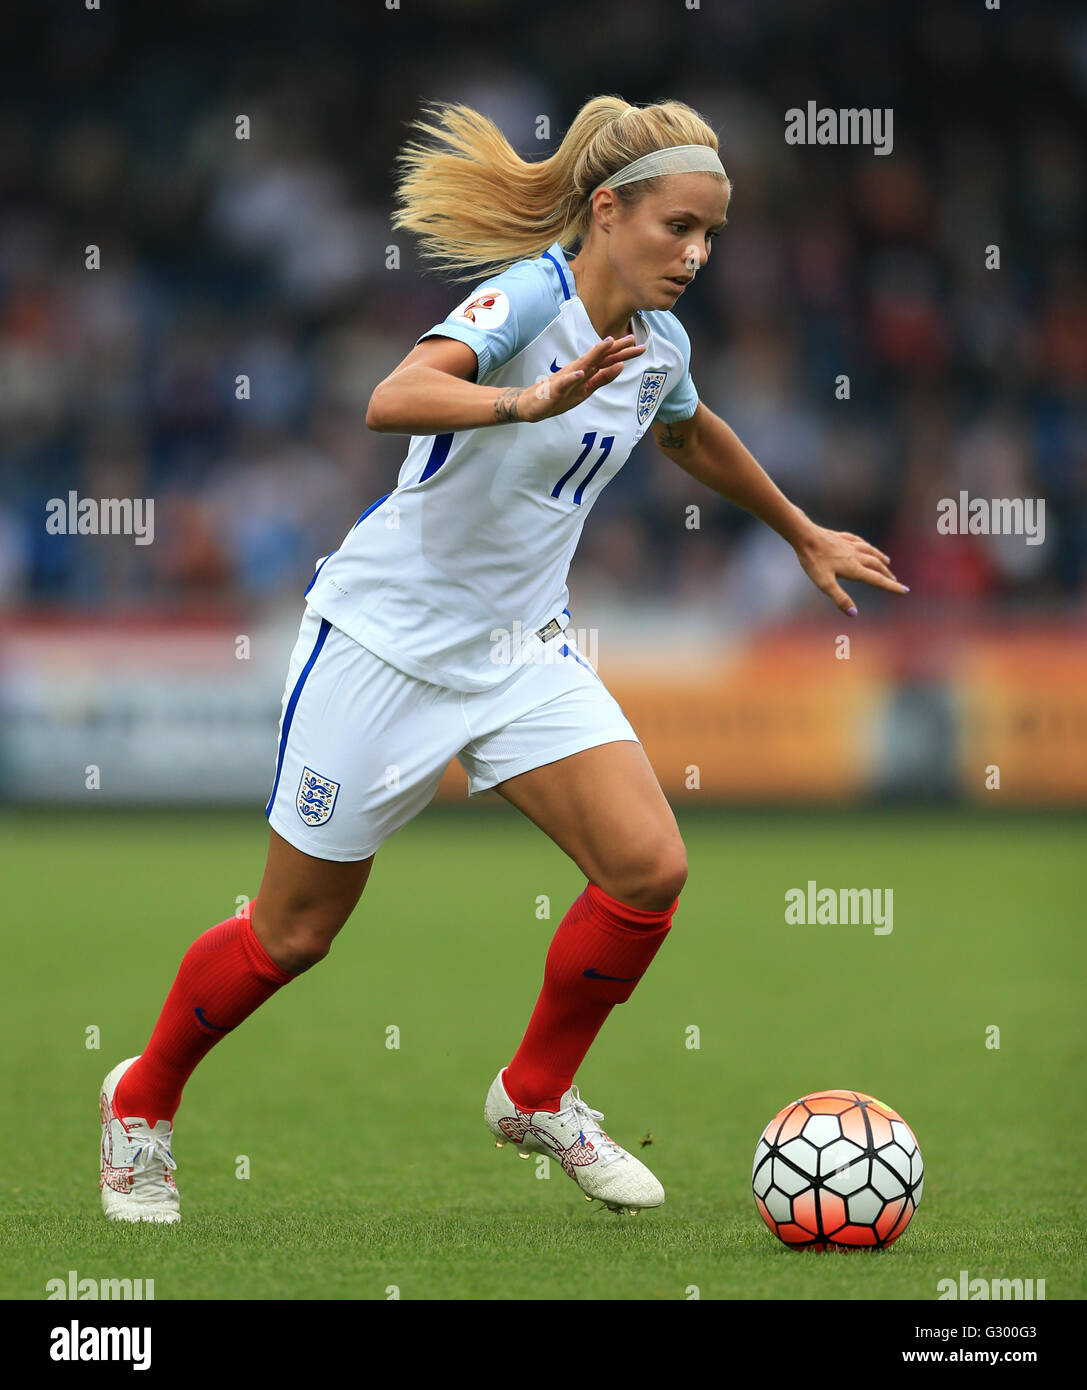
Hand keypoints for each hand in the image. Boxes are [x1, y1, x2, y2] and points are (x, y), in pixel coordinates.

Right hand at [507, 334, 646, 423]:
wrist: (532, 404)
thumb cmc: (560, 396)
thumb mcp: (586, 389)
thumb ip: (603, 378)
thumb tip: (621, 366)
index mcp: (586, 371)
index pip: (608, 360)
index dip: (624, 353)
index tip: (640, 345)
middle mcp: (578, 370)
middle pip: (599, 358)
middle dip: (616, 349)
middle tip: (633, 339)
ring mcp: (566, 378)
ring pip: (583, 364)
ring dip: (595, 353)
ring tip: (608, 343)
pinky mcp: (555, 389)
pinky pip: (564, 382)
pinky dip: (573, 377)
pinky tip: (581, 373)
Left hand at [792, 524, 907, 614]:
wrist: (805, 536)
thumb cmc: (813, 560)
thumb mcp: (825, 583)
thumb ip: (840, 598)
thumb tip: (854, 614)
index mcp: (854, 569)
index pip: (877, 580)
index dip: (891, 586)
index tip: (905, 590)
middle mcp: (856, 556)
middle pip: (876, 566)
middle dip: (887, 574)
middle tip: (896, 581)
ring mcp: (849, 545)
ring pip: (870, 552)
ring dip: (880, 558)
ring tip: (887, 562)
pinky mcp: (842, 538)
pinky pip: (860, 542)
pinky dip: (867, 546)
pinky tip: (866, 546)